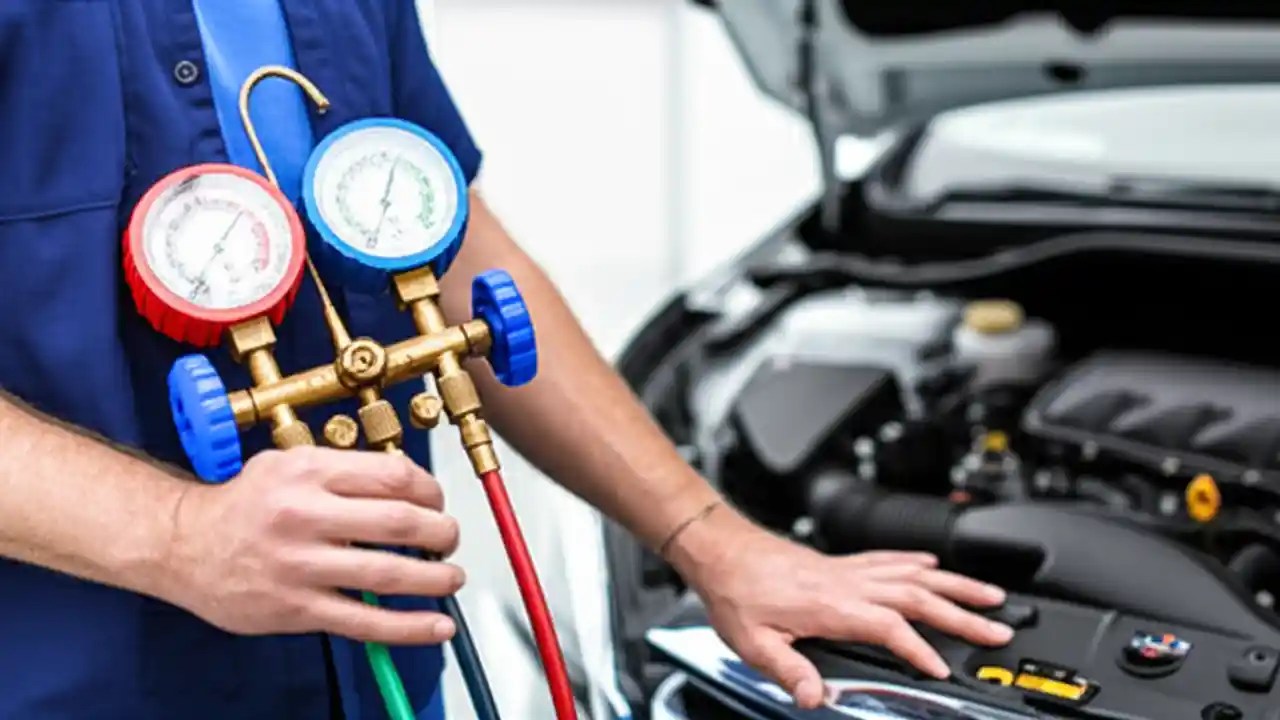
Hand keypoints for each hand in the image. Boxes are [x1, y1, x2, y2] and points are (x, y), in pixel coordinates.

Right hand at [164, 447, 463, 645]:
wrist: (183, 545)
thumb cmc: (244, 503)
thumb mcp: (289, 463)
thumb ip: (344, 471)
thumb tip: (409, 485)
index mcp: (309, 472)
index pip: (394, 476)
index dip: (431, 490)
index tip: (438, 501)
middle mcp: (306, 515)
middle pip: (399, 522)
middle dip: (441, 531)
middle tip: (450, 538)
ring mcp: (301, 565)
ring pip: (388, 573)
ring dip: (435, 578)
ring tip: (451, 578)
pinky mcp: (297, 608)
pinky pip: (365, 621)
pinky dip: (409, 627)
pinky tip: (437, 626)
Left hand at [669, 508, 1012, 708]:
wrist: (721, 550)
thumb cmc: (735, 593)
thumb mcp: (753, 643)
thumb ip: (787, 671)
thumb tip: (814, 697)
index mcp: (833, 606)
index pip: (892, 629)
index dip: (921, 651)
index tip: (943, 671)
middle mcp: (848, 583)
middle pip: (920, 596)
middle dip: (964, 614)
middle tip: (999, 630)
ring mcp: (848, 569)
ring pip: (915, 573)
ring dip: (956, 585)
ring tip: (991, 596)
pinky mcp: (840, 562)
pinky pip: (890, 559)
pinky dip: (918, 563)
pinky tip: (934, 568)